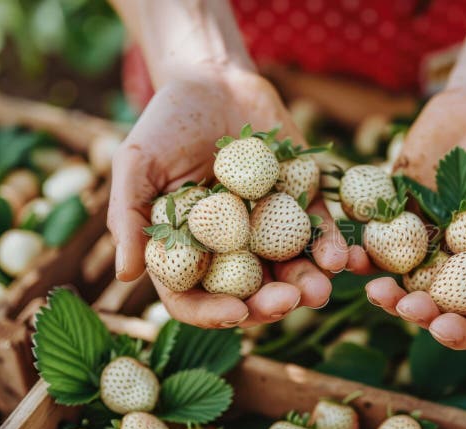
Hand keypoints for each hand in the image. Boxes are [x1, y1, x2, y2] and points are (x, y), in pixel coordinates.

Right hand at [108, 66, 352, 327]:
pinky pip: (317, 231)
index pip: (194, 296)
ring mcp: (267, 228)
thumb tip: (125, 275)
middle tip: (289, 301)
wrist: (212, 80)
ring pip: (288, 269)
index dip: (212, 311)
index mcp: (187, 250)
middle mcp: (229, 249)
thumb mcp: (136, 165)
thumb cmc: (165, 124)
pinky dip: (328, 247)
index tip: (236, 312)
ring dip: (307, 285)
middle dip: (270, 304)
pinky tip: (339, 256)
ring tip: (320, 290)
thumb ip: (129, 216)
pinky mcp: (300, 203)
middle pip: (249, 292)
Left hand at [366, 86, 465, 349]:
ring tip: (382, 295)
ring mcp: (433, 251)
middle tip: (422, 314)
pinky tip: (353, 260)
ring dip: (395, 300)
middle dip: (438, 321)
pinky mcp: (398, 227)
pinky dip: (363, 259)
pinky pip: (378, 250)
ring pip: (412, 290)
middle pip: (455, 313)